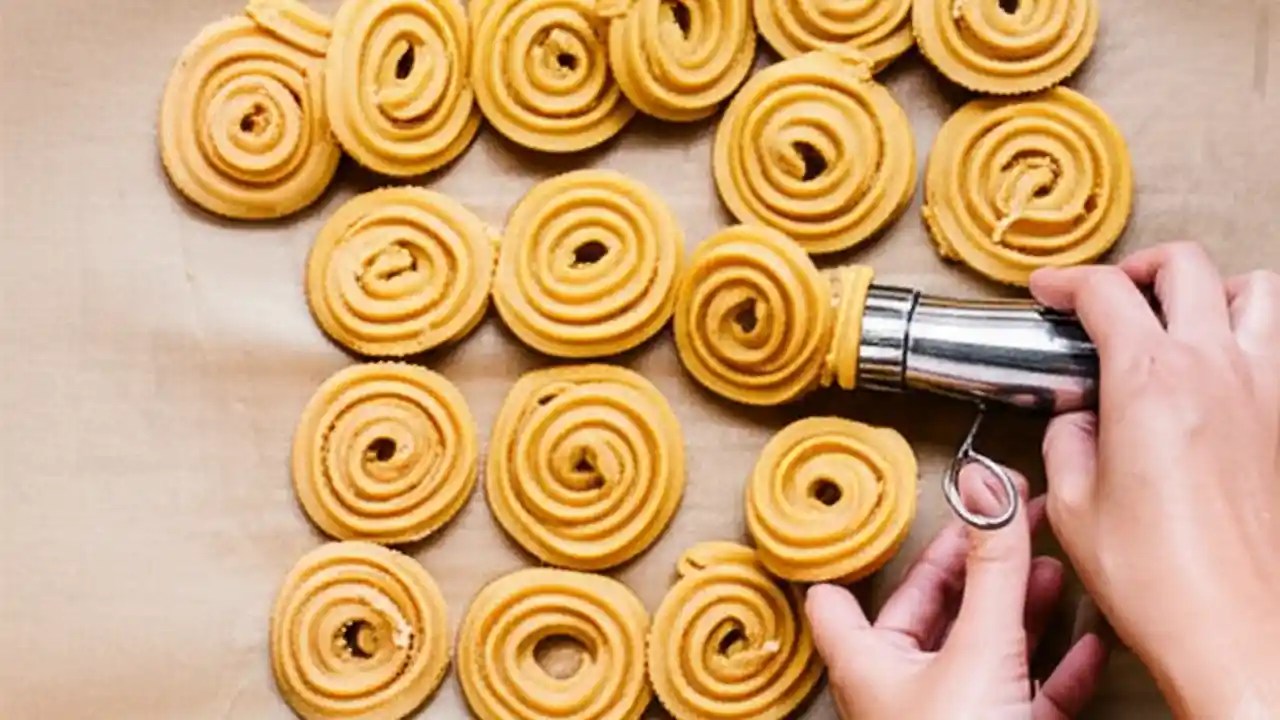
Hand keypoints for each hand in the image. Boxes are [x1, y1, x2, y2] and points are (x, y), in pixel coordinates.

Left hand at [806, 466, 1107, 719]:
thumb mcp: (980, 649)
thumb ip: (989, 569)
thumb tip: (986, 488)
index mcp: (870, 663)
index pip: (837, 597)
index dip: (856, 554)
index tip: (882, 511)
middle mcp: (903, 688)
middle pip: (928, 609)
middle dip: (972, 564)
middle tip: (1009, 518)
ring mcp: (954, 716)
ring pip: (983, 648)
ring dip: (1018, 606)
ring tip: (1050, 564)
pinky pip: (1028, 696)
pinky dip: (1058, 668)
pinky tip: (1088, 641)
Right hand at [1031, 243, 1279, 717]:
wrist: (1239, 630)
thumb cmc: (1165, 580)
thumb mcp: (1074, 506)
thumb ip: (1067, 442)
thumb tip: (1074, 421)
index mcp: (1149, 380)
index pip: (1105, 293)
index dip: (1067, 281)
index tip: (1051, 290)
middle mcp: (1215, 370)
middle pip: (1186, 266)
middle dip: (1138, 267)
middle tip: (1110, 293)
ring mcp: (1264, 392)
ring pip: (1255, 290)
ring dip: (1210, 288)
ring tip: (1177, 313)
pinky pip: (1279, 347)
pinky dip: (1248, 334)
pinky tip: (1217, 370)